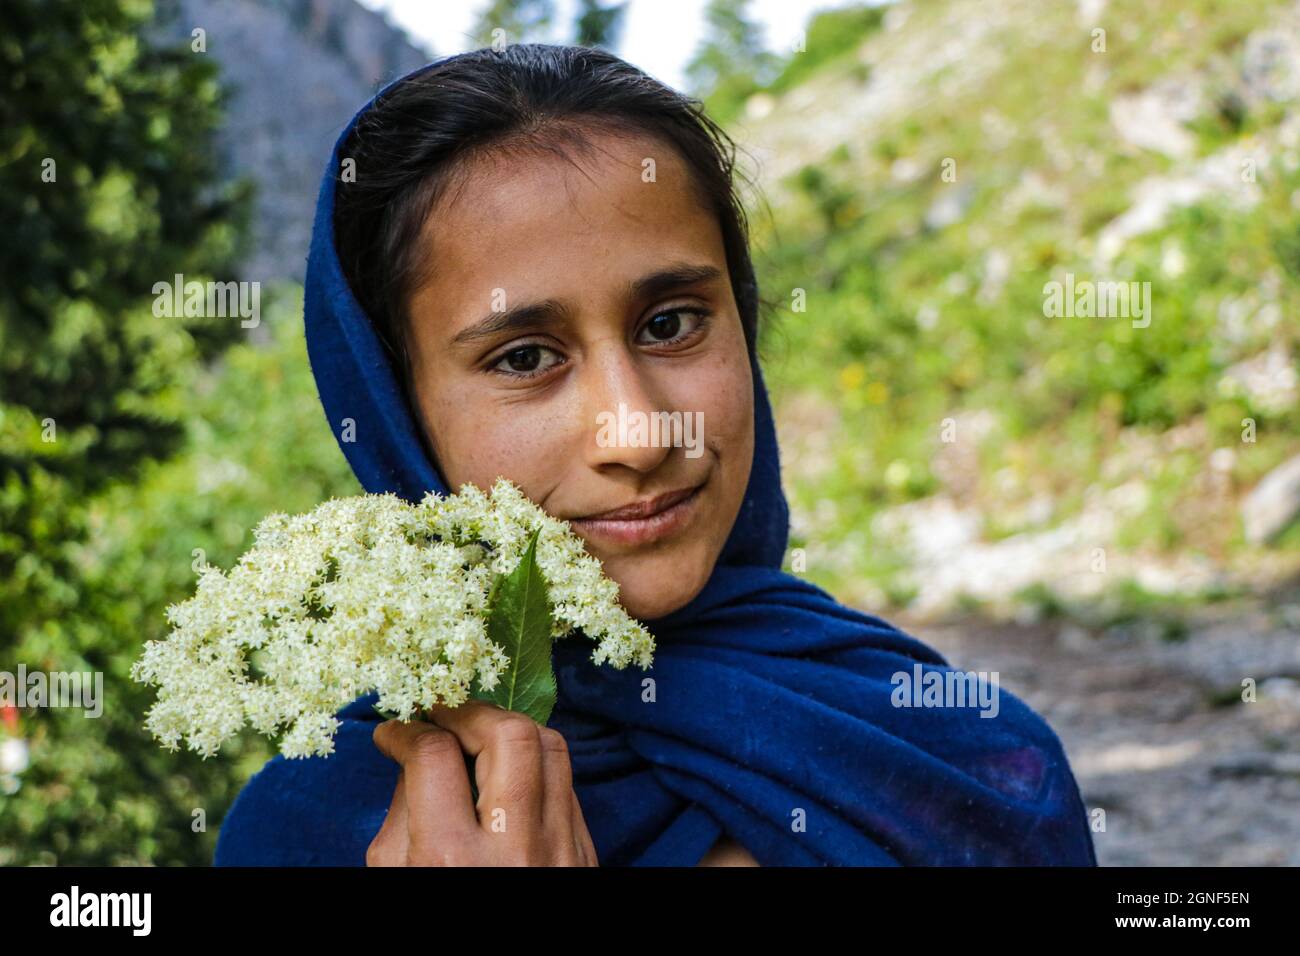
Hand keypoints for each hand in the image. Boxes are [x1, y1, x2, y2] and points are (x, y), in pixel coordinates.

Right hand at [367, 700, 597, 865]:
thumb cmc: (436, 934)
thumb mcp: (398, 881)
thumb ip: (404, 816)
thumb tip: (415, 758)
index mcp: (451, 860)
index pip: (435, 757)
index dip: (407, 731)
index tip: (395, 731)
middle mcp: (515, 849)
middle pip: (509, 735)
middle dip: (470, 711)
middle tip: (442, 717)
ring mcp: (561, 851)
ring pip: (552, 746)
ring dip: (510, 727)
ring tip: (478, 735)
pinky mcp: (586, 855)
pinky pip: (567, 784)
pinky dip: (536, 765)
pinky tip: (508, 774)